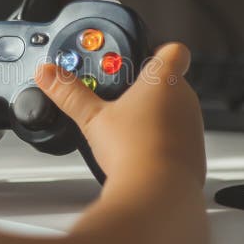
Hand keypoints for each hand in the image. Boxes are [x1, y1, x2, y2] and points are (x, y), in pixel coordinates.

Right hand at [35, 43, 205, 184]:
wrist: (158, 193)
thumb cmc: (133, 151)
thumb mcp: (91, 117)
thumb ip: (69, 92)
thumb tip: (49, 74)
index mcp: (163, 81)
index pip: (173, 50)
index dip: (157, 50)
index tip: (138, 59)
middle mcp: (186, 100)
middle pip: (169, 83)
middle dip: (145, 89)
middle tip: (117, 99)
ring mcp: (194, 127)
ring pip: (176, 111)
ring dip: (155, 116)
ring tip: (125, 130)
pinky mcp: (195, 153)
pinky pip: (179, 139)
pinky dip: (162, 142)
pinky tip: (139, 153)